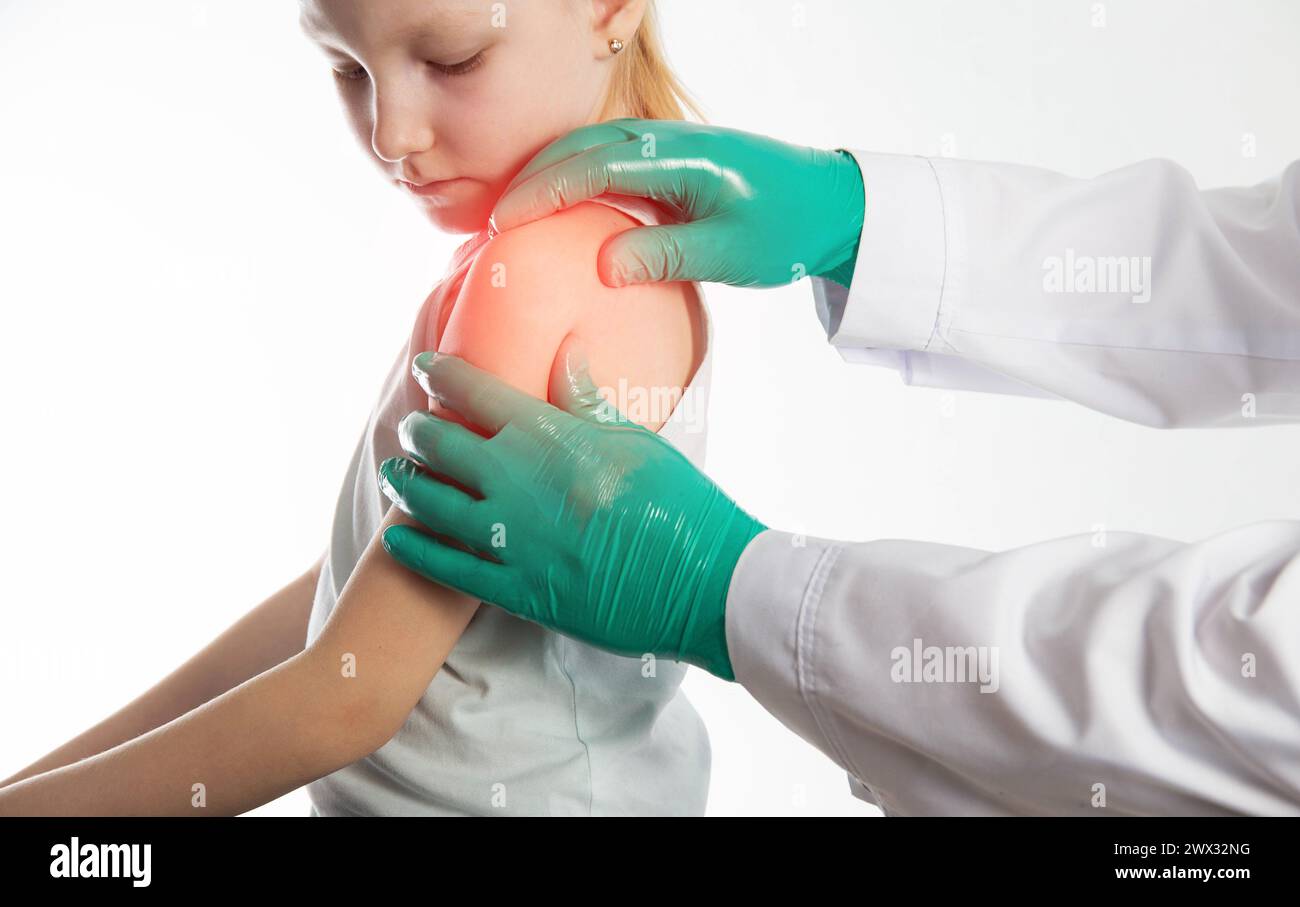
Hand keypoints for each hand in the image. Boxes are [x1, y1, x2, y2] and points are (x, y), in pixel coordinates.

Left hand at [377, 350, 766, 680]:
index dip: (441, 374)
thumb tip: (564, 348)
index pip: (474, 391)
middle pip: (440, 446)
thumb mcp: (634, 438)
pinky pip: (447, 567)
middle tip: (412, 428)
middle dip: (419, 432)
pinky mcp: (516, 588)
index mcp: (549, 436)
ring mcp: (513, 538)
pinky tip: (398, 536)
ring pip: (433, 503)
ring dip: (407, 483)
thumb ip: (584, 397)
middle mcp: (519, 482)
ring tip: (396, 472)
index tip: (427, 369)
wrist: (702, 581)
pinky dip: (415, 548)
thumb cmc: (679, 501)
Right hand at [490, 119, 864, 288]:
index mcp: (681, 157)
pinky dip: (578, 175)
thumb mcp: (731, 254)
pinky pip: (613, 158)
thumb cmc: (788, 229)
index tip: (503, 222)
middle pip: (582, 145)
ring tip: (515, 212)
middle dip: (532, 178)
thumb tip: (602, 267)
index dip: (543, 192)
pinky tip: (563, 207)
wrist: (832, 201)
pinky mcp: (674, 157)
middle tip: (493, 220)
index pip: (593, 165)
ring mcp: (671, 143)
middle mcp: (670, 140)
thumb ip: (666, 256)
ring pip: (593, 146)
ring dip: (551, 172)